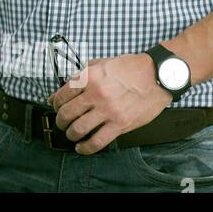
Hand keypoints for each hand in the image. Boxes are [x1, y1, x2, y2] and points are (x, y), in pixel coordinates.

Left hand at [48, 53, 173, 153]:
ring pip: (78, 129)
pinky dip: (86, 148)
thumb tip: (65, 86)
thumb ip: (83, 73)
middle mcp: (95, 94)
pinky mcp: (120, 124)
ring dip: (71, 134)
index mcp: (89, 77)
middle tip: (62, 123)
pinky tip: (81, 147)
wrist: (157, 75)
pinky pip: (97, 141)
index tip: (55, 107)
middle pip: (66, 113)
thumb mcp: (102, 63)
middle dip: (60, 121)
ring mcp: (107, 111)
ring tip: (71, 134)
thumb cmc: (130, 68)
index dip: (55, 104)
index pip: (62, 94)